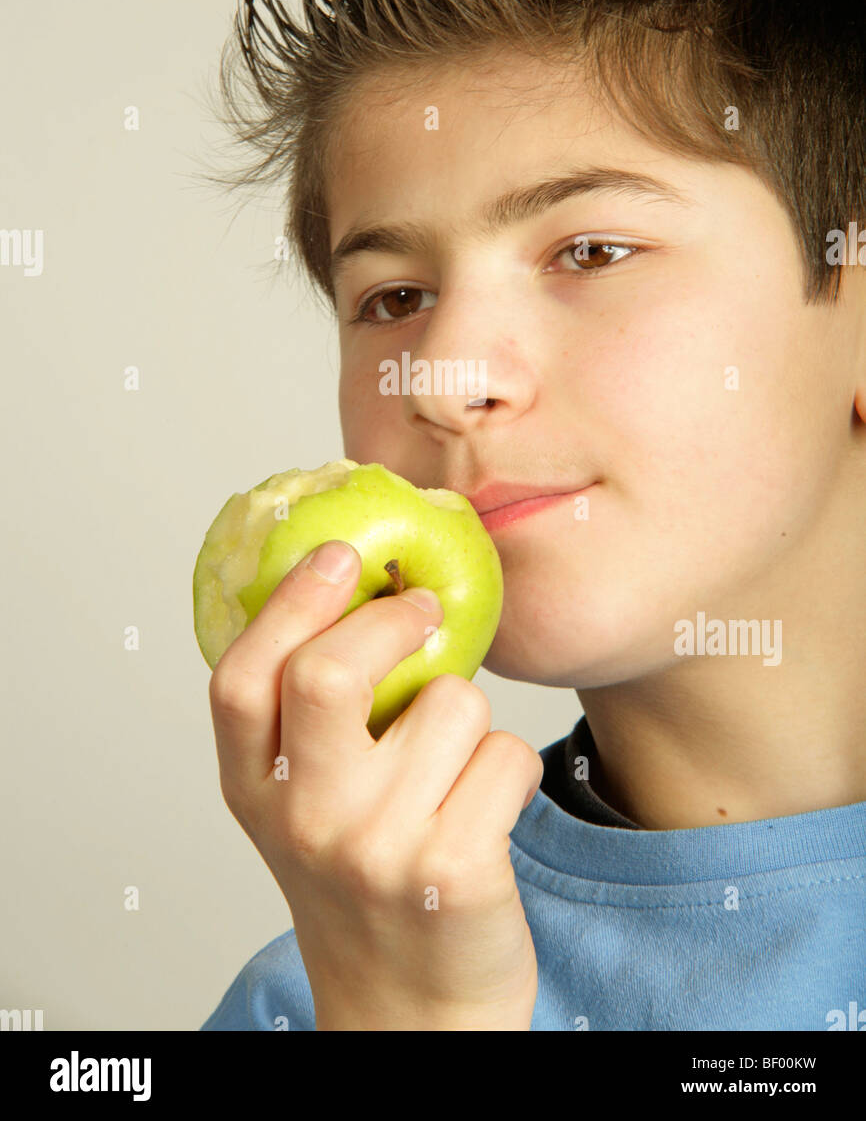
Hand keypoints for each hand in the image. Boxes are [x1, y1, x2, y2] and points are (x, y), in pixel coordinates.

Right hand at [208, 539, 543, 1030]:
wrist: (413, 1012)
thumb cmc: (364, 882)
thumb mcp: (306, 805)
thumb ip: (308, 720)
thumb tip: (360, 586)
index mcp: (256, 793)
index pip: (242, 679)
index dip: (289, 603)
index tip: (337, 555)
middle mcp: (305, 820)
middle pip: (330, 673)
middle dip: (392, 619)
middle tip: (422, 610)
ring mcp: (378, 849)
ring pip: (450, 703)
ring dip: (469, 717)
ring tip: (453, 768)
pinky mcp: (456, 870)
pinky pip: (506, 754)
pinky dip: (509, 767)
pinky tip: (487, 809)